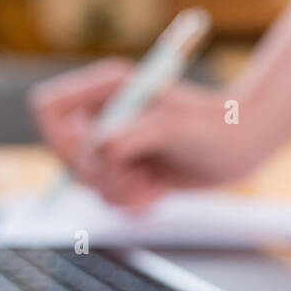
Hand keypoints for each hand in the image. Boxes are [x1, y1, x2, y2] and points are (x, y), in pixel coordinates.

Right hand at [28, 58, 254, 206]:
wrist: (242, 146)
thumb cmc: (212, 126)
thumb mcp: (170, 128)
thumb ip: (126, 138)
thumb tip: (92, 155)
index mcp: (107, 88)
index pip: (49, 107)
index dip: (58, 136)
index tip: (90, 155)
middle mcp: (104, 115)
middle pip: (63, 154)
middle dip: (97, 174)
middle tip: (134, 176)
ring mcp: (114, 144)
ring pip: (86, 182)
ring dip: (117, 192)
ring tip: (151, 184)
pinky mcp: (128, 171)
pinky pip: (107, 197)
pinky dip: (129, 202)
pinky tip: (157, 193)